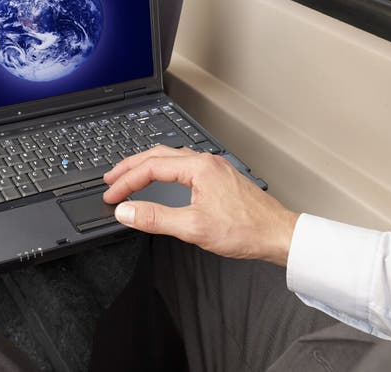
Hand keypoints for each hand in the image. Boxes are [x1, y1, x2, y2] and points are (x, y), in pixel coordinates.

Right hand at [102, 146, 298, 266]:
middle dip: (131, 166)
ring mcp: (213, 167)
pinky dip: (163, 169)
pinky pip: (183, 165)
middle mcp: (205, 160)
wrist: (279, 235)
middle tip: (111, 179)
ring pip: (171, 158)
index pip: (150, 167)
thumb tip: (127, 211)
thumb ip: (156, 218)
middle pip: (157, 155)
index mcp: (198, 167)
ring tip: (129, 176)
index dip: (126, 181)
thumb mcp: (194, 227)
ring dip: (147, 166)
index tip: (111, 195)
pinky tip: (162, 179)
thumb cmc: (245, 230)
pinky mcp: (219, 177)